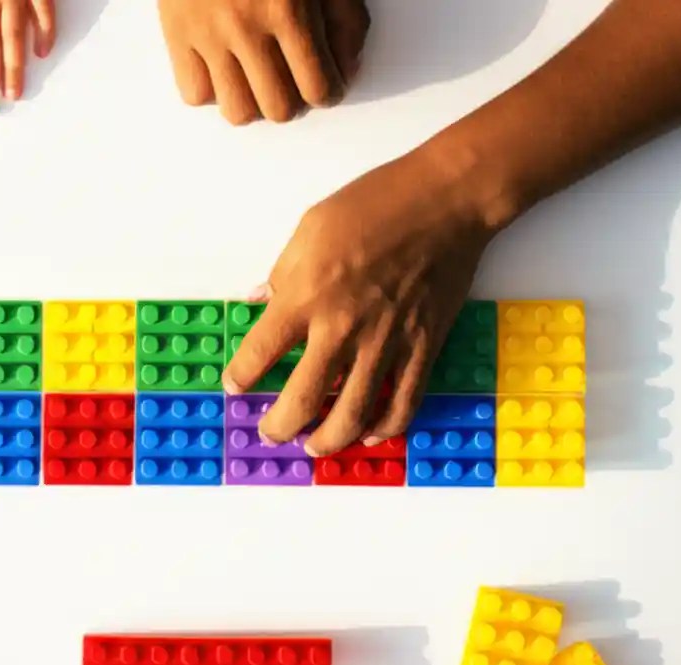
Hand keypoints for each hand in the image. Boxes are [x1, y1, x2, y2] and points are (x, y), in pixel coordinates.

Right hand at [158, 0, 369, 124]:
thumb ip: (345, 18)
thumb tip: (347, 68)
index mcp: (290, 10)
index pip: (319, 88)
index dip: (328, 93)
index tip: (326, 86)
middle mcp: (247, 28)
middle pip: (278, 109)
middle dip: (293, 101)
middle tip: (292, 81)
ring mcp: (208, 34)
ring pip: (236, 111)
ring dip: (253, 103)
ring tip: (256, 81)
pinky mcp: (177, 32)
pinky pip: (194, 93)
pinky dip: (212, 90)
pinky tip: (223, 68)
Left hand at [222, 148, 500, 455]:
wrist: (445, 202)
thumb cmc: (375, 204)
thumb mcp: (309, 228)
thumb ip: (282, 274)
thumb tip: (260, 300)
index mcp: (305, 296)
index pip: (259, 354)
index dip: (241, 377)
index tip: (235, 386)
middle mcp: (342, 328)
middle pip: (302, 401)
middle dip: (279, 427)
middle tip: (270, 432)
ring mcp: (385, 343)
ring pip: (352, 415)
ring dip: (328, 440)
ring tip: (313, 446)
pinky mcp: (423, 348)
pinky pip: (402, 403)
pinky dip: (384, 427)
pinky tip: (369, 434)